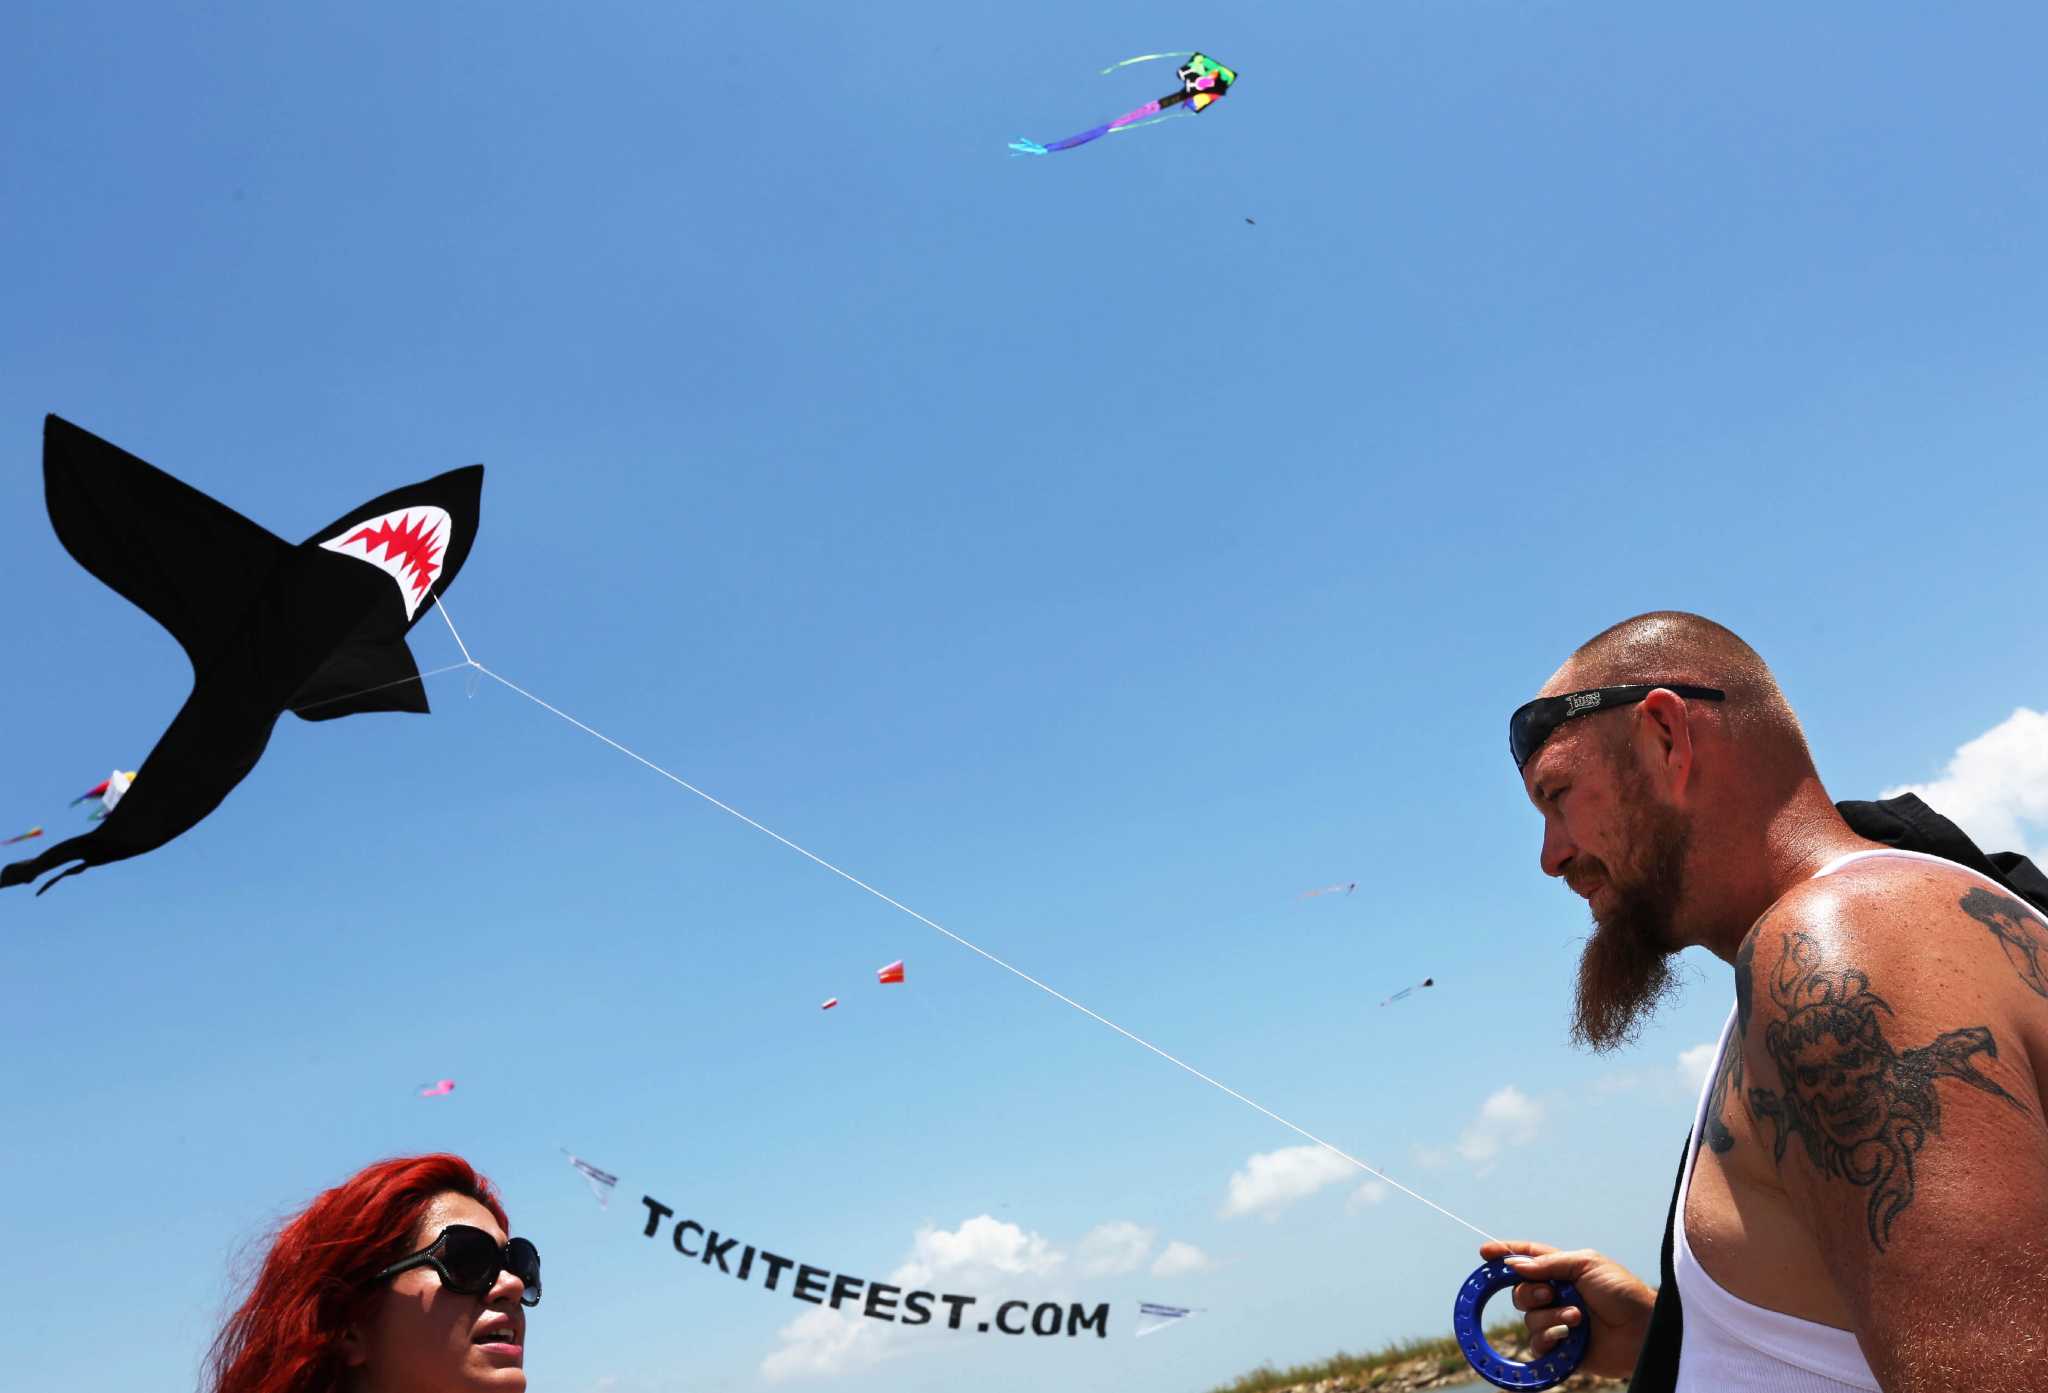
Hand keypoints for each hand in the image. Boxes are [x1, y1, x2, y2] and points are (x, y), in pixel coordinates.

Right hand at [1477, 1239, 1656, 1379]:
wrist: (1644, 1330)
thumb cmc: (1622, 1292)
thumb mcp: (1587, 1264)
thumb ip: (1547, 1263)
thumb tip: (1512, 1265)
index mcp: (1562, 1270)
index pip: (1526, 1258)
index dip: (1505, 1254)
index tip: (1484, 1252)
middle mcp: (1556, 1295)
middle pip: (1519, 1291)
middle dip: (1530, 1292)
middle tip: (1550, 1293)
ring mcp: (1558, 1322)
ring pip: (1528, 1319)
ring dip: (1549, 1317)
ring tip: (1577, 1317)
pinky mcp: (1563, 1349)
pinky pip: (1538, 1345)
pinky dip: (1549, 1339)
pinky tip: (1570, 1335)